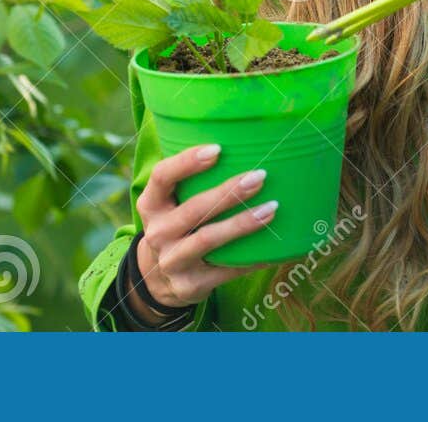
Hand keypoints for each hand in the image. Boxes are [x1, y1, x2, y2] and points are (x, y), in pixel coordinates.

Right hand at [131, 143, 275, 318]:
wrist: (156, 280)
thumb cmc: (174, 225)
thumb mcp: (167, 204)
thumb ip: (189, 180)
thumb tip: (239, 142)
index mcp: (151, 205)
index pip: (162, 177)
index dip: (187, 162)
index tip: (218, 149)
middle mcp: (157, 233)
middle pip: (194, 210)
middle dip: (228, 193)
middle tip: (260, 176)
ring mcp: (172, 261)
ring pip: (209, 240)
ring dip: (242, 224)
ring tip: (272, 208)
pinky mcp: (191, 285)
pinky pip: (227, 270)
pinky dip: (253, 258)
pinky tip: (276, 248)